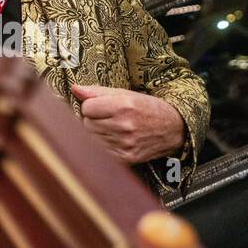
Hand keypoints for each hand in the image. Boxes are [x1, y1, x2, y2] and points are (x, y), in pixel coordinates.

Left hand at [70, 83, 184, 164]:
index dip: (91, 106)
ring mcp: (125, 144)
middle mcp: (124, 126)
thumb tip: (74, 89)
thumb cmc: (147, 108)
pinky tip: (115, 140)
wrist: (173, 128)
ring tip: (113, 129)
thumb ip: (97, 91)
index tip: (100, 107)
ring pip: (91, 139)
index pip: (87, 108)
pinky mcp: (126, 158)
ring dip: (97, 134)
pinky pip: (100, 152)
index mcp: (123, 106)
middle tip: (108, 118)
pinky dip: (103, 146)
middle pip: (87, 124)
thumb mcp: (125, 94)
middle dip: (93, 120)